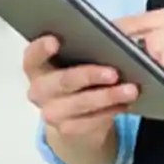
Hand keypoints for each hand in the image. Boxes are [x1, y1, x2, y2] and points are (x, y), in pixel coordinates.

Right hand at [23, 35, 138, 137]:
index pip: (33, 55)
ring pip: (81, 103)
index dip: (41, 48)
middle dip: (89, 75)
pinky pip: (90, 121)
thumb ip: (89, 42)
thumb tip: (117, 34)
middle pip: (63, 81)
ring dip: (108, 96)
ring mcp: (51, 112)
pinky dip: (110, 111)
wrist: (77, 114)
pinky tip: (125, 103)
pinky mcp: (67, 129)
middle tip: (113, 72)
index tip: (56, 41)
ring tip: (131, 90)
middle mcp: (39, 89)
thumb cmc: (79, 72)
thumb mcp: (80, 56)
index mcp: (37, 65)